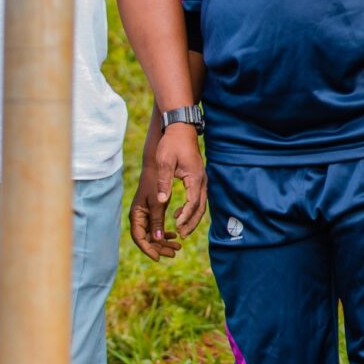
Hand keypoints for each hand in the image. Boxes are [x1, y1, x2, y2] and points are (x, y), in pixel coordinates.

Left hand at [130, 124, 206, 258]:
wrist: (181, 128)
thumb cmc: (171, 143)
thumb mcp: (164, 161)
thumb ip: (163, 182)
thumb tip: (161, 201)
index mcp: (195, 177)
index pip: (193, 202)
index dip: (186, 215)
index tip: (177, 224)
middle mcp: (202, 180)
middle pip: (201, 207)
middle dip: (192, 222)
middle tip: (182, 234)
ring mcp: (202, 179)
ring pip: (202, 204)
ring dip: (193, 218)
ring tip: (181, 229)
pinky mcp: (198, 178)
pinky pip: (199, 198)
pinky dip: (192, 209)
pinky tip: (180, 213)